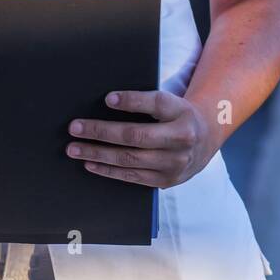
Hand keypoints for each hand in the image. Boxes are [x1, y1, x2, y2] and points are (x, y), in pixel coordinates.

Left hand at [65, 89, 215, 188]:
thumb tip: (108, 101)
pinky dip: (108, 170)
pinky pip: (132, 176)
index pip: (155, 103)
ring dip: (97, 154)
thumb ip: (145, 102)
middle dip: (101, 132)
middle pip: (136, 135)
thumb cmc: (176, 116)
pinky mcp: (166, 181)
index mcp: (181, 113)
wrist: (204, 140)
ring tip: (74, 148)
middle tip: (75, 128)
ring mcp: (174, 164)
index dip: (131, 100)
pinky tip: (90, 163)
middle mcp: (180, 140)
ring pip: (129, 159)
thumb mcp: (169, 101)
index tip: (108, 98)